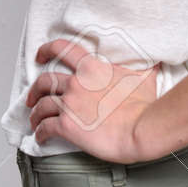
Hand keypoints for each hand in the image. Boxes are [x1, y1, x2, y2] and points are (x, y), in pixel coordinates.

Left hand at [25, 38, 161, 163]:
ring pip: (41, 105)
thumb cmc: (144, 105)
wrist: (142, 127)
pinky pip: (45, 128)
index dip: (47, 50)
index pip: (63, 49)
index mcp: (92, 68)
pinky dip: (40, 132)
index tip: (40, 55)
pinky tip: (41, 137)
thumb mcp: (144, 77)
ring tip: (34, 121)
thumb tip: (155, 61)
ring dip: (35, 113)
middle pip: (44, 81)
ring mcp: (69, 104)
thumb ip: (144, 67)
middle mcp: (76, 83)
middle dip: (35, 90)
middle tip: (32, 97)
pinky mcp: (67, 126)